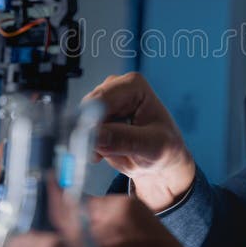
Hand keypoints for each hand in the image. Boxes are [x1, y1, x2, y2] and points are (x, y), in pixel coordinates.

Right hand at [84, 72, 195, 211]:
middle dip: (90, 133)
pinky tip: (101, 154)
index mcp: (133, 85)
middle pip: (86, 109)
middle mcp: (116, 88)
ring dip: (90, 141)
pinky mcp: (96, 116)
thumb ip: (125, 140)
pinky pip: (80, 131)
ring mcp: (104, 102)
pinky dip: (88, 145)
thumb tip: (96, 136)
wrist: (161, 160)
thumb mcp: (152, 146)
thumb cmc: (165, 148)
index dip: (92, 122)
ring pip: (80, 121)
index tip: (91, 143)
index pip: (102, 100)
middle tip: (99, 154)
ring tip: (109, 154)